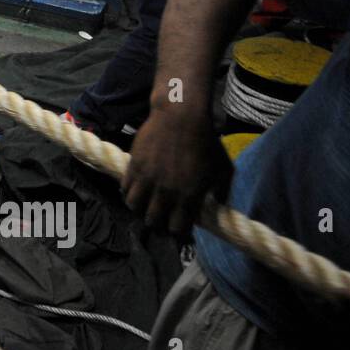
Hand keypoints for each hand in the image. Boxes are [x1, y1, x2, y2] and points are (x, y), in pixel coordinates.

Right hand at [123, 108, 232, 237]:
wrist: (182, 117)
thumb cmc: (207, 142)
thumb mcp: (224, 168)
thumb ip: (223, 191)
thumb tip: (219, 206)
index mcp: (190, 196)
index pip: (178, 228)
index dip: (178, 233)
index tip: (179, 229)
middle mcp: (167, 191)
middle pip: (153, 221)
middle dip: (157, 224)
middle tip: (160, 220)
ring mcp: (148, 179)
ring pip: (134, 207)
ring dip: (140, 209)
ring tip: (144, 205)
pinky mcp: (134, 166)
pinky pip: (125, 188)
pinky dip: (128, 192)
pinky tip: (135, 189)